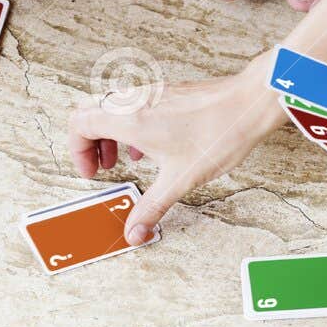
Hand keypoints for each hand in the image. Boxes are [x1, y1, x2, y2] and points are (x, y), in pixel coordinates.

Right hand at [66, 66, 282, 243]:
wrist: (248, 103)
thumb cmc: (217, 132)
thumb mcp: (180, 179)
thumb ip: (151, 208)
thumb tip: (134, 232)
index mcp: (129, 119)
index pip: (79, 124)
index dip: (78, 151)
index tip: (92, 172)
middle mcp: (134, 101)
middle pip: (89, 113)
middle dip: (89, 143)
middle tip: (101, 167)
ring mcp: (150, 94)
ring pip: (111, 108)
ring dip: (109, 134)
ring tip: (122, 160)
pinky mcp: (165, 93)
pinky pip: (133, 106)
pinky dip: (130, 126)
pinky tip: (149, 148)